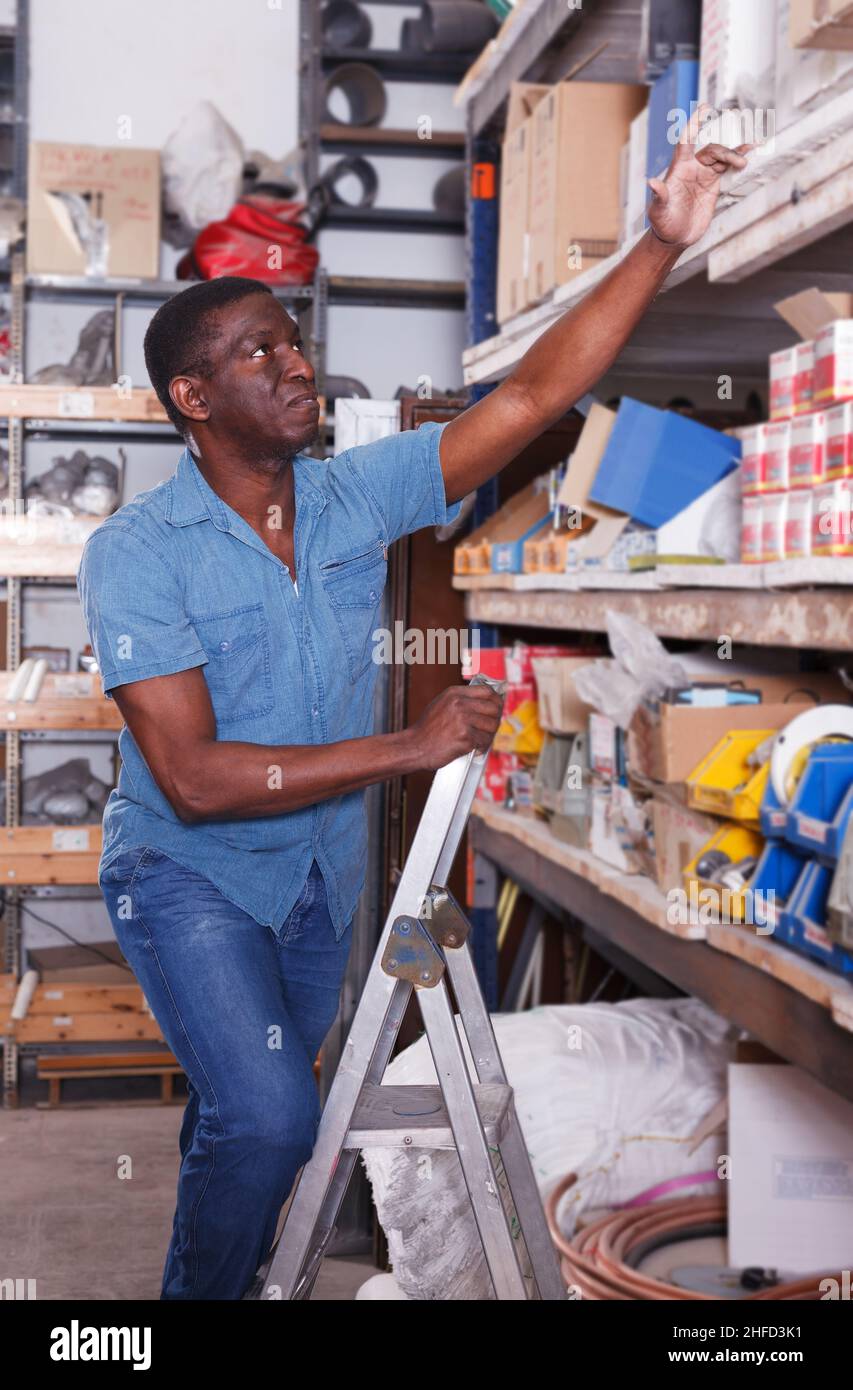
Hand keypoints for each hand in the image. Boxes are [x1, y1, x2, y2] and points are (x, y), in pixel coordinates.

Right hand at [408, 684, 502, 770]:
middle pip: (494, 708)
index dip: (496, 700)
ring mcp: (463, 719)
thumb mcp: (441, 705)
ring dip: (488, 736)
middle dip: (494, 720)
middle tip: (489, 730)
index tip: (497, 709)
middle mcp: (459, 703)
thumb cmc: (428, 730)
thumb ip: (461, 700)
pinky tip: (473, 750)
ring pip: (492, 726)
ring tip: (479, 742)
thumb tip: (486, 702)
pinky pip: (485, 741)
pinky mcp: (465, 736)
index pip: (486, 691)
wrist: (414, 747)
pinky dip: (481, 748)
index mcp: (454, 693)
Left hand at [648, 103, 750, 249]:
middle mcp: (692, 167)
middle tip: (739, 161)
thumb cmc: (662, 223)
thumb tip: (651, 182)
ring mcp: (704, 174)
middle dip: (725, 151)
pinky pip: (727, 167)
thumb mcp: (658, 212)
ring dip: (734, 155)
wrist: (674, 237)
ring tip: (745, 161)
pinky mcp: (713, 184)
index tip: (705, 107)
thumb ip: (658, 196)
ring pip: (722, 156)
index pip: (686, 140)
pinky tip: (750, 153)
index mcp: (678, 168)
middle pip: (711, 149)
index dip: (695, 123)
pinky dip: (738, 159)